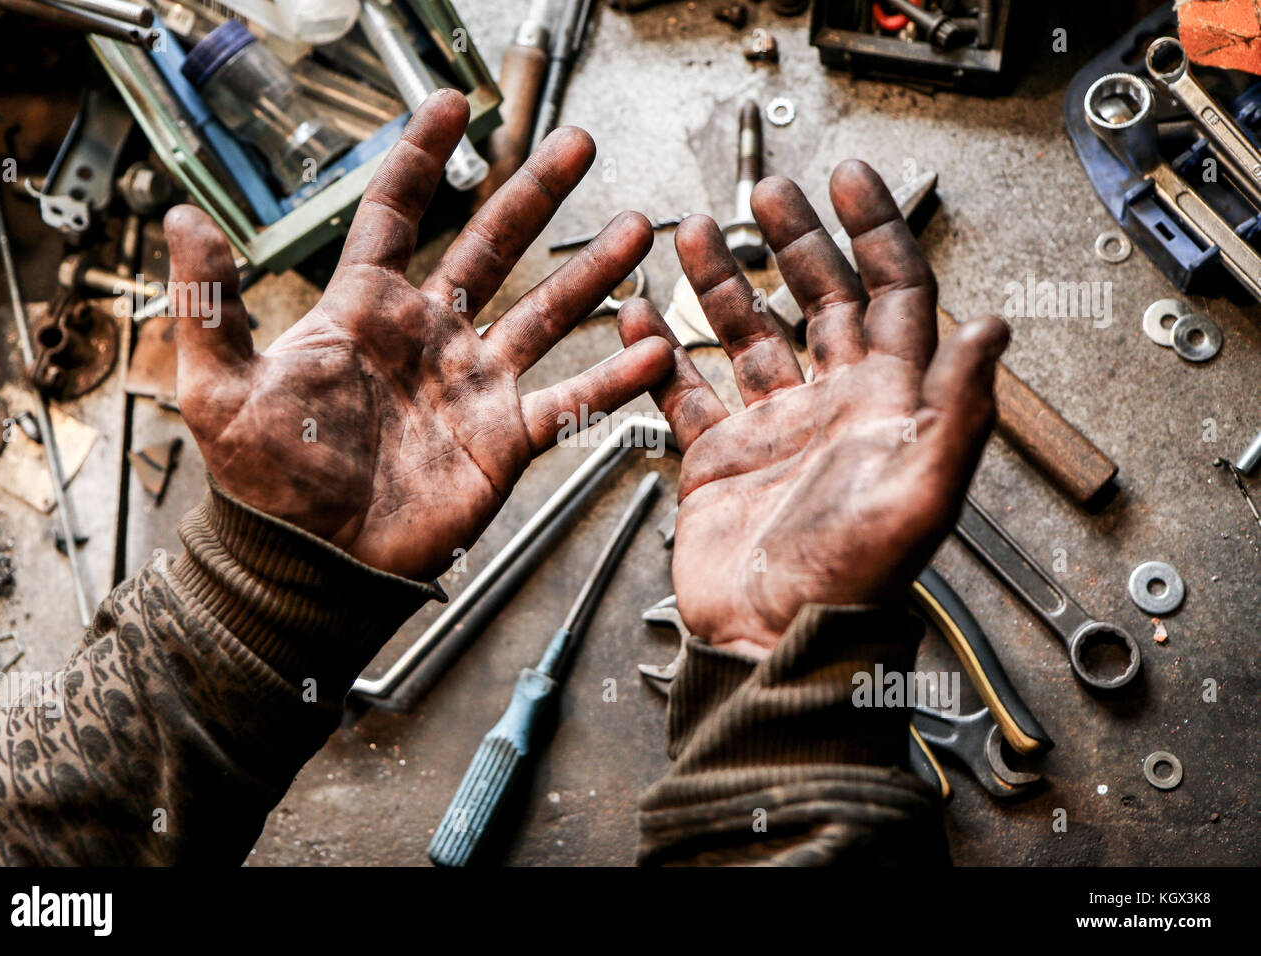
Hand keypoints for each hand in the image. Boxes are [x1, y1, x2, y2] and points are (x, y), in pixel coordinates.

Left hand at [164, 90, 671, 580]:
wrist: (308, 563)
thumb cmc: (263, 480)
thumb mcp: (219, 386)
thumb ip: (211, 303)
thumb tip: (181, 217)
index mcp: (364, 313)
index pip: (397, 213)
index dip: (422, 156)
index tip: (452, 104)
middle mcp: (428, 338)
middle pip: (492, 248)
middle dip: (534, 194)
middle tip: (578, 146)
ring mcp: (472, 385)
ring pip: (544, 314)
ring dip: (591, 273)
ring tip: (638, 228)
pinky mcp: (501, 439)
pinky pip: (568, 403)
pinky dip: (611, 381)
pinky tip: (652, 352)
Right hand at [618, 162, 1008, 658]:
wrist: (773, 643)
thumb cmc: (851, 581)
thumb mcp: (919, 495)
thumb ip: (958, 410)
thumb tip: (994, 330)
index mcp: (885, 406)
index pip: (892, 296)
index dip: (877, 232)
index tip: (851, 180)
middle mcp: (830, 406)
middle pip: (819, 300)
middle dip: (796, 240)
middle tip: (768, 192)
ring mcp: (770, 429)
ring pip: (747, 334)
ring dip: (723, 282)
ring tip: (694, 232)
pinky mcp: (716, 458)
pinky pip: (685, 390)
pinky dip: (660, 352)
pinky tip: (641, 316)